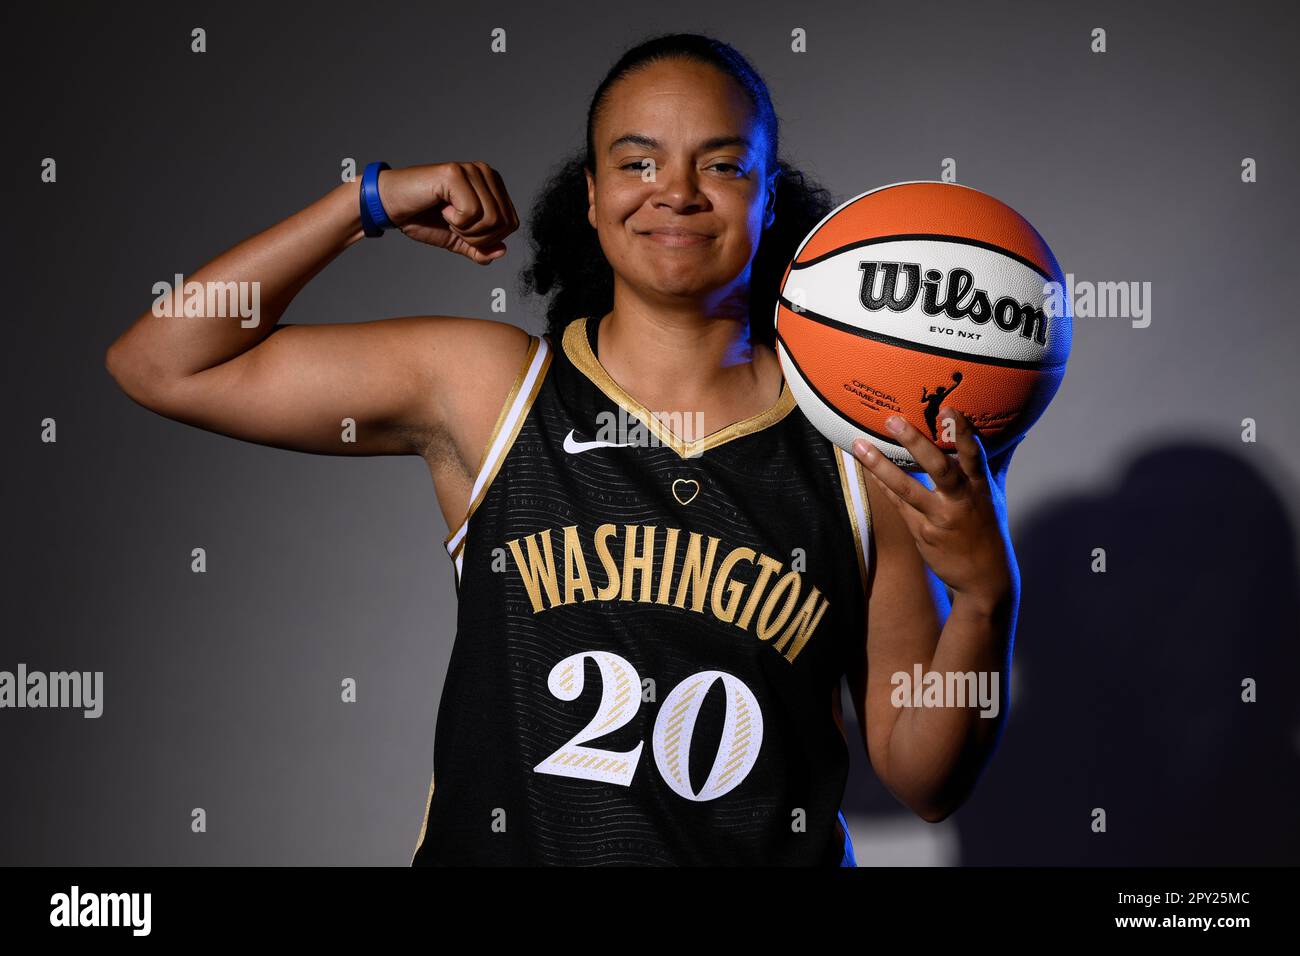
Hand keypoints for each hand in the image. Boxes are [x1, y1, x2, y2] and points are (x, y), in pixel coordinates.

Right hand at [374, 162, 519, 264]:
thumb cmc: (422, 218)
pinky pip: (472, 212)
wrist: (391, 206)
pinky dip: (456, 220)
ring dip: (465, 229)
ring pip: (491, 218)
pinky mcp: (455, 173)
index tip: (462, 229)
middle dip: (478, 237)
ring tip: (447, 215)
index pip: (512, 224)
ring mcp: (471, 170)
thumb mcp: (458, 240)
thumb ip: (481, 248)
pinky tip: (441, 208)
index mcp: (492, 186)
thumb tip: (503, 251)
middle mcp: (485, 173)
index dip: (488, 239)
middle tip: (453, 224)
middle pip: (504, 223)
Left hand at [851, 408, 1016, 610]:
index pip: (975, 456)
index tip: (950, 409)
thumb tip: (1015, 432)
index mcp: (981, 488)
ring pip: (907, 488)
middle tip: (893, 420)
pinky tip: (867, 468)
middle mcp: (960, 501)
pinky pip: (898, 503)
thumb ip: (997, 461)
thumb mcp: (996, 494)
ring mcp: (939, 518)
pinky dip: (882, 484)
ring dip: (880, 466)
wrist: (984, 580)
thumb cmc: (988, 529)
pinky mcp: (922, 532)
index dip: (963, 433)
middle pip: (938, 468)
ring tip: (859, 444)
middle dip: (916, 443)